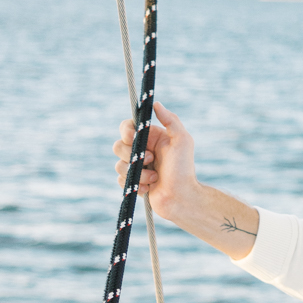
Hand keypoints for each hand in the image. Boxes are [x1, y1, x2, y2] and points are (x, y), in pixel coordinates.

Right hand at [112, 100, 196, 222]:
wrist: (182, 198)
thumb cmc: (184, 169)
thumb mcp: (183, 141)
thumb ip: (171, 120)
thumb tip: (155, 104)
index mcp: (152, 138)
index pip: (128, 127)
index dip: (126, 132)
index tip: (133, 138)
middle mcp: (142, 150)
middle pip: (118, 146)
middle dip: (131, 154)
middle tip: (150, 159)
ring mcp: (136, 167)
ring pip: (119, 165)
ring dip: (138, 172)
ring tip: (154, 178)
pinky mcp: (133, 182)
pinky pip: (121, 180)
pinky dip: (136, 184)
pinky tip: (149, 187)